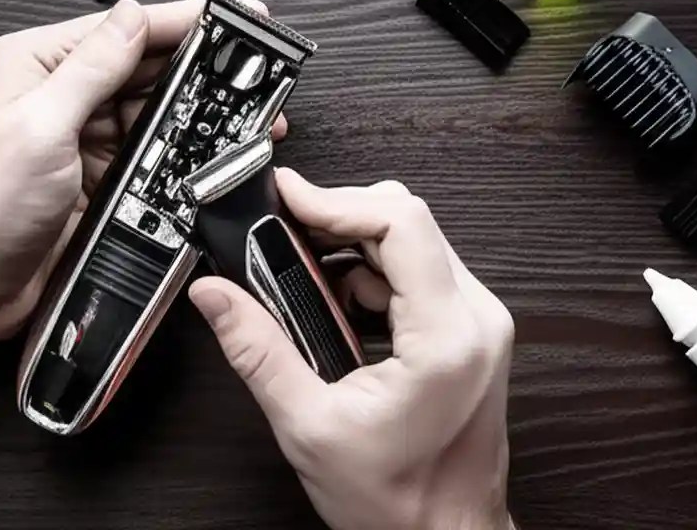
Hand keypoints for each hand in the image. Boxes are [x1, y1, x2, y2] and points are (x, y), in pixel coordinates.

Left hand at [0, 0, 282, 351]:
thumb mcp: (40, 126)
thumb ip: (91, 69)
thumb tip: (134, 18)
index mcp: (36, 64)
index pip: (124, 29)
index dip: (184, 20)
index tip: (238, 17)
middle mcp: (58, 95)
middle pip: (145, 68)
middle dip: (203, 68)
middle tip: (260, 70)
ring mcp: (79, 138)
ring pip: (153, 112)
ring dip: (198, 113)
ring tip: (252, 114)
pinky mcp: (95, 177)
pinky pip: (149, 155)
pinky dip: (181, 152)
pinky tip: (213, 151)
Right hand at [189, 169, 515, 529]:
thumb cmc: (400, 501)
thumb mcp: (309, 426)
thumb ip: (257, 351)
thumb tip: (217, 297)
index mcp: (446, 338)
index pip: (400, 223)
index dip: (338, 198)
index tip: (289, 197)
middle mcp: (477, 319)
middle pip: (407, 221)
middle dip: (338, 218)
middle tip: (283, 233)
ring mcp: (480, 322)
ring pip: (413, 241)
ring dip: (352, 247)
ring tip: (302, 277)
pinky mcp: (471, 330)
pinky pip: (420, 271)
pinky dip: (371, 272)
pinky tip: (336, 303)